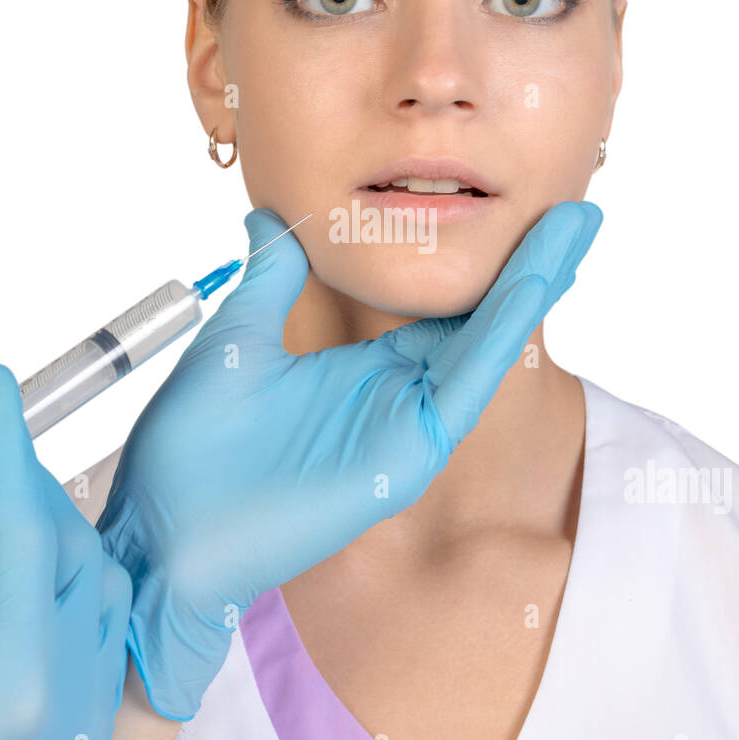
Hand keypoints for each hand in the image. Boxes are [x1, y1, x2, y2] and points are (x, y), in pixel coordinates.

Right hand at [0, 364, 131, 739]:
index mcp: (20, 673)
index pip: (25, 524)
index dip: (5, 444)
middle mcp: (75, 674)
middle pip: (64, 538)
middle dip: (20, 473)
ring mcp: (91, 690)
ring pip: (88, 568)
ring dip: (45, 514)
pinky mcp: (91, 703)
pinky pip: (95, 603)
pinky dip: (61, 558)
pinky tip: (22, 550)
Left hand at [97, 200, 602, 721]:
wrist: (162, 529)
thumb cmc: (192, 449)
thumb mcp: (237, 338)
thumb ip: (269, 278)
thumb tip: (270, 216)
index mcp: (358, 372)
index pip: (438, 308)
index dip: (478, 262)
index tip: (513, 211)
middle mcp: (394, 396)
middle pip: (480, 322)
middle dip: (530, 267)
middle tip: (576, 212)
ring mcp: (405, 426)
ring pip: (486, 346)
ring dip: (533, 285)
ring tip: (574, 228)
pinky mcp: (407, 454)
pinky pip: (466, 385)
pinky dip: (501, 332)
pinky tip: (531, 284)